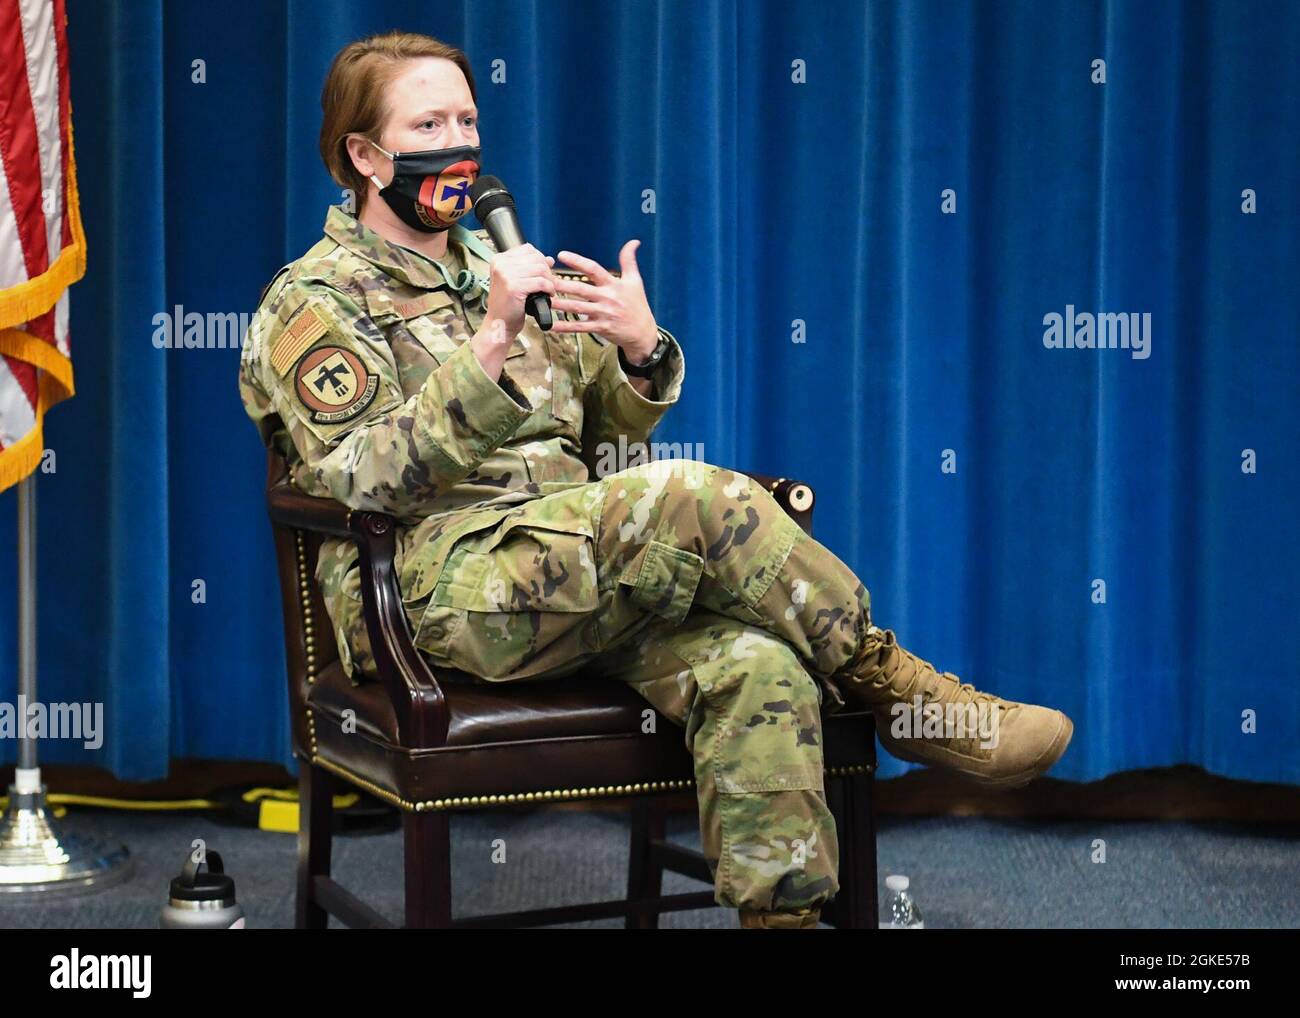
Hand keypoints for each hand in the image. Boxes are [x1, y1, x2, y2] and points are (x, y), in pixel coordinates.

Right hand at [472, 244, 555, 378]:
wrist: (499, 324)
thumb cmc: (508, 305)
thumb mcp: (517, 281)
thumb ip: (530, 268)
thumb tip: (550, 259)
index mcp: (499, 259)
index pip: (528, 249)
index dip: (540, 260)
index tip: (542, 274)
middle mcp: (500, 264)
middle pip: (535, 257)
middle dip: (547, 271)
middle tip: (548, 284)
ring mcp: (506, 275)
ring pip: (540, 269)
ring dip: (549, 280)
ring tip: (548, 290)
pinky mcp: (514, 287)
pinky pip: (541, 282)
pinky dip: (549, 289)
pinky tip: (548, 295)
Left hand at [548, 240, 659, 359]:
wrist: (643, 332)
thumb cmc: (638, 304)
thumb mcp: (635, 281)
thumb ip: (629, 260)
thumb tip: (634, 242)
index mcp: (613, 284)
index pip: (593, 269)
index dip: (577, 261)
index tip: (561, 255)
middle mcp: (607, 298)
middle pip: (581, 289)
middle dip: (563, 284)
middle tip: (545, 279)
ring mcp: (603, 314)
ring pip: (578, 308)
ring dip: (561, 305)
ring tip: (545, 301)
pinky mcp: (600, 328)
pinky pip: (580, 328)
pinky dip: (566, 327)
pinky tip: (552, 325)